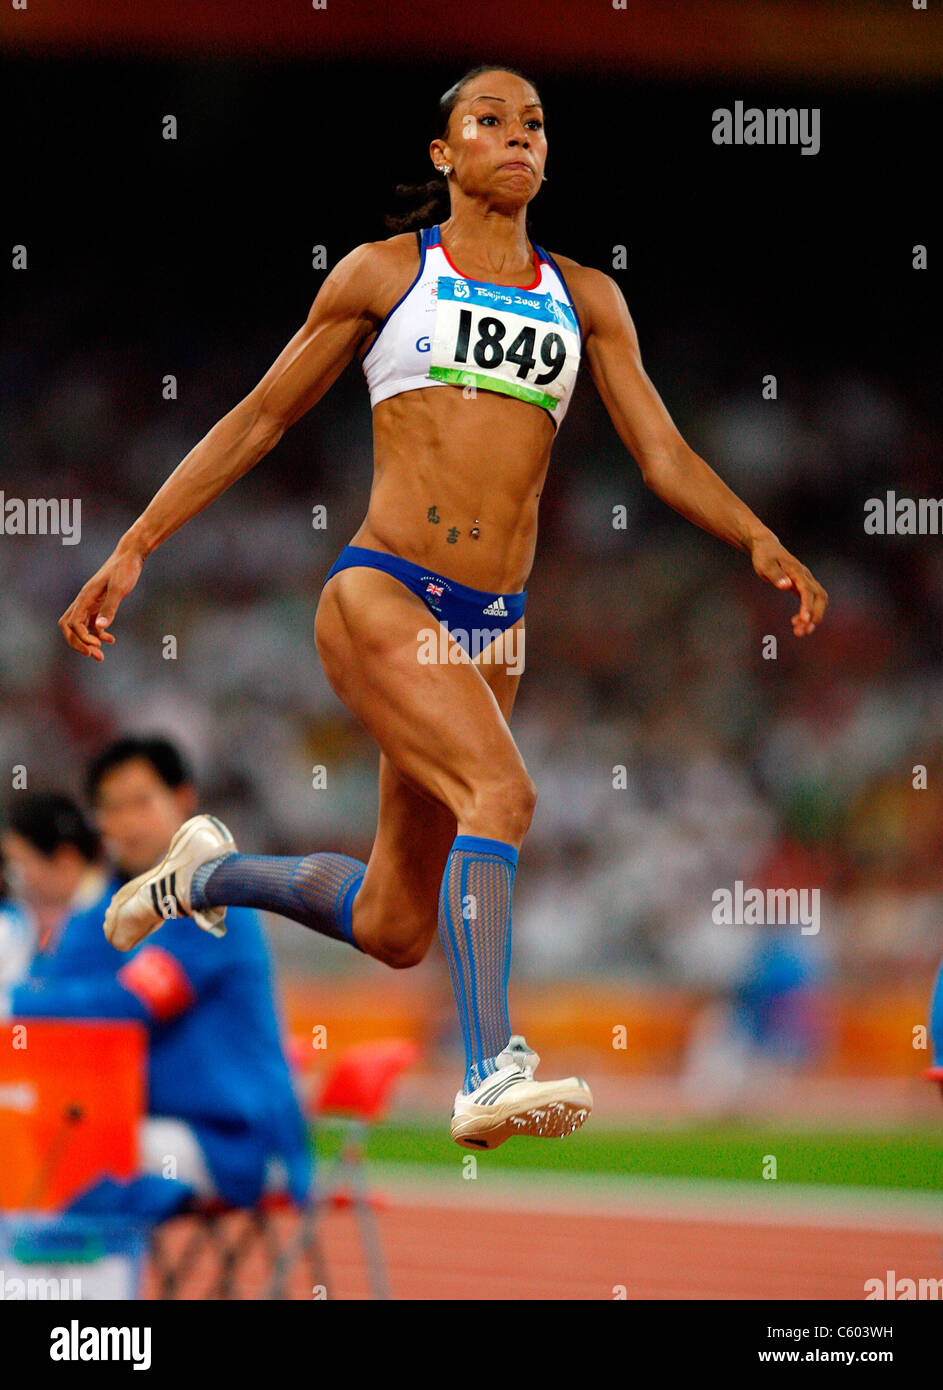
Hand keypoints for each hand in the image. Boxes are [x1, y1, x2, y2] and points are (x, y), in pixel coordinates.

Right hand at [58, 542, 143, 659]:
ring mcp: (91, 602)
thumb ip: (110, 607)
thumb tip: (101, 627)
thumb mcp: (119, 588)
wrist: (130, 556)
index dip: (81, 637)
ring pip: (81, 627)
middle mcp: (84, 600)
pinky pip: (92, 623)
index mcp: (85, 597)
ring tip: (101, 656)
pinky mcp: (99, 603)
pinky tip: (110, 639)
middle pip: (69, 627)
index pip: (73, 622)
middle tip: (92, 655)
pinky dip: (98, 633)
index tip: (97, 644)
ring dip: (88, 642)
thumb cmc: (124, 569)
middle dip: (78, 643)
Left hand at [750, 533, 827, 636]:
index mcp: (797, 571)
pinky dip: (807, 613)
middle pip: (820, 597)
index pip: (807, 590)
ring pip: (819, 600)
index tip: (804, 620)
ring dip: (813, 617)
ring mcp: (806, 580)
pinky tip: (796, 622)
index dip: (807, 606)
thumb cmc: (764, 555)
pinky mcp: (803, 586)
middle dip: (815, 615)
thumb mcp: (764, 564)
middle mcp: (805, 576)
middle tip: (804, 632)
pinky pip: (812, 601)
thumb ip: (775, 575)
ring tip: (799, 632)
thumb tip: (786, 586)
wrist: (767, 546)